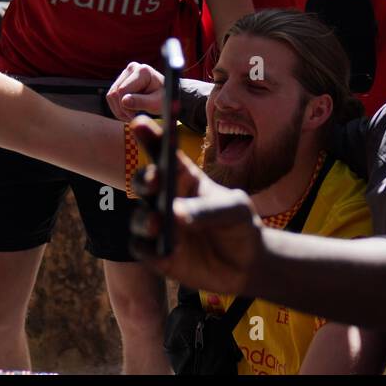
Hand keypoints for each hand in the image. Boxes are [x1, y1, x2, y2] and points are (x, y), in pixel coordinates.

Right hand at [107, 61, 162, 120]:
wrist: (167, 96)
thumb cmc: (164, 99)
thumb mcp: (156, 103)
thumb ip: (141, 102)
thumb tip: (124, 101)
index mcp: (143, 71)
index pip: (122, 91)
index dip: (126, 107)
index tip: (136, 116)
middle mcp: (133, 68)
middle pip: (115, 93)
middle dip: (123, 109)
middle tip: (134, 117)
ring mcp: (126, 73)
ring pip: (111, 95)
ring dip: (119, 110)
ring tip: (133, 114)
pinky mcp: (122, 80)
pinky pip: (111, 96)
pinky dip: (118, 107)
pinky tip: (129, 111)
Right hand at [127, 118, 263, 293]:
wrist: (246, 264)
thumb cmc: (239, 225)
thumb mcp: (236, 210)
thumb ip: (210, 209)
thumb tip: (177, 214)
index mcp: (185, 178)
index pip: (164, 153)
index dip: (151, 137)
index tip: (140, 122)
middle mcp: (167, 198)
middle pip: (144, 182)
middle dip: (145, 178)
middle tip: (156, 179)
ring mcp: (160, 226)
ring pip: (139, 217)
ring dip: (146, 219)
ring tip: (160, 222)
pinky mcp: (156, 254)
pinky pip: (142, 249)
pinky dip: (150, 249)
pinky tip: (165, 251)